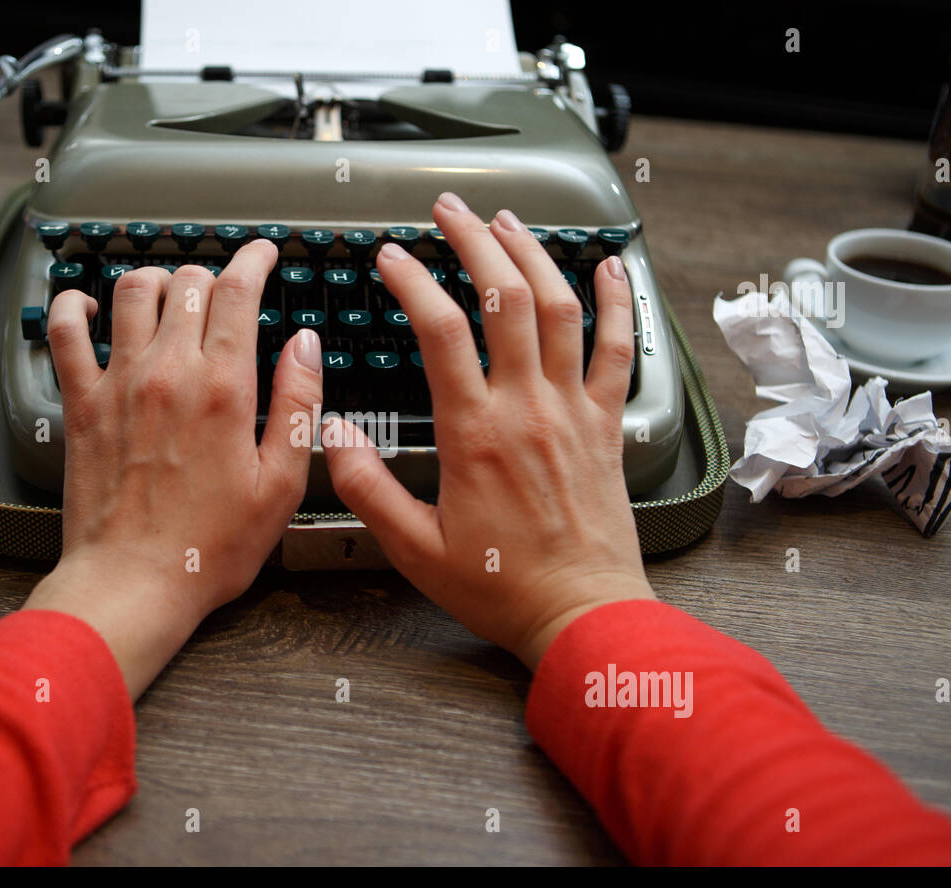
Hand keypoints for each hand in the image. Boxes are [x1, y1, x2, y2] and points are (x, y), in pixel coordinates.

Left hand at [24, 241, 322, 696]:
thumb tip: (305, 345)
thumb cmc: (209, 548)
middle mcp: (168, 373)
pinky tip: (87, 305)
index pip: (238, 291)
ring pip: (131, 292)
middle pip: (188, 284)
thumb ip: (297, 404)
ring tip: (169, 292)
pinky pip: (66, 332)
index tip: (264, 254)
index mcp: (224, 388)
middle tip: (225, 291)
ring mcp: (118, 384)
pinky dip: (75, 306)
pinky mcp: (81, 405)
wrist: (133, 585)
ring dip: (155, 279)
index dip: (254, 260)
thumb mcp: (282, 484)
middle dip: (212, 275)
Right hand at [321, 193, 653, 669]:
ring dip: (533, 254)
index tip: (393, 257)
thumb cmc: (502, 586)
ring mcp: (574, 410)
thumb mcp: (413, 548)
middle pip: (505, 297)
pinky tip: (608, 268)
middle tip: (450, 210)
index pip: (442, 330)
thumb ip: (366, 487)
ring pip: (561, 308)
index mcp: (475, 433)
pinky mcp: (607, 424)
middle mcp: (528, 408)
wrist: (582, 613)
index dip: (414, 281)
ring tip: (508, 221)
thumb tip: (331, 432)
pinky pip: (619, 349)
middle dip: (474, 240)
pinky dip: (617, 302)